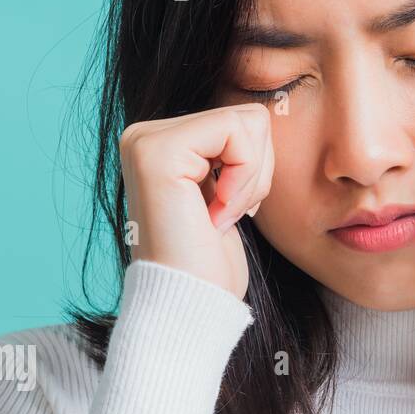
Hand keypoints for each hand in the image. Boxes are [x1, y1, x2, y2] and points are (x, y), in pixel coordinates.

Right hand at [119, 104, 274, 298]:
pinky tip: (215, 215)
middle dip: (258, 170)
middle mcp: (145, 134)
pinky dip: (244, 179)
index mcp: (162, 142)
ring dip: (252, 178)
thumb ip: (234, 152)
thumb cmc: (212, 261)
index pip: (244, 119)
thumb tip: (269, 110)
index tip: (230, 210)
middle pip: (250, 115)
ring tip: (219, 215)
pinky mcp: (157, 151)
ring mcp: (145, 140)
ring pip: (248, 120)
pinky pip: (236, 133)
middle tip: (226, 214)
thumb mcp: (228, 193)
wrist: (191, 304)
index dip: (257, 167)